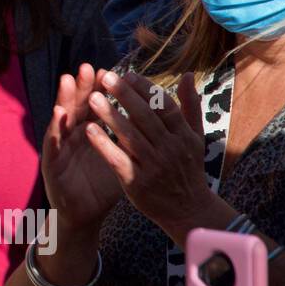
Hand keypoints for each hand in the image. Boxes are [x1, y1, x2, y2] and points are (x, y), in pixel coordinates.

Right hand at [41, 65, 123, 233]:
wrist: (85, 215)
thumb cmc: (103, 185)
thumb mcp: (122, 157)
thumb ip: (133, 136)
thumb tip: (154, 116)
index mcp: (90, 132)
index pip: (95, 106)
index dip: (101, 89)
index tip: (109, 71)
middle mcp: (73, 135)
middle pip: (78, 106)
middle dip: (82, 87)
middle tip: (88, 67)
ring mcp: (60, 148)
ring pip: (62, 119)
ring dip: (64, 99)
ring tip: (68, 80)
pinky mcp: (51, 164)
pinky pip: (53, 144)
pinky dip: (54, 128)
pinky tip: (58, 114)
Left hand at [84, 69, 212, 238]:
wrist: (188, 211)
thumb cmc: (188, 169)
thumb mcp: (195, 138)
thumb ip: (190, 106)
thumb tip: (187, 74)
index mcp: (184, 135)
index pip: (164, 106)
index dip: (146, 89)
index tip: (128, 74)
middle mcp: (171, 149)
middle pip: (146, 118)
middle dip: (125, 96)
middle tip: (106, 77)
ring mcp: (154, 166)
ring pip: (130, 136)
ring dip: (110, 116)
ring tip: (91, 97)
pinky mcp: (138, 182)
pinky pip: (118, 159)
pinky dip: (104, 144)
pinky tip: (89, 130)